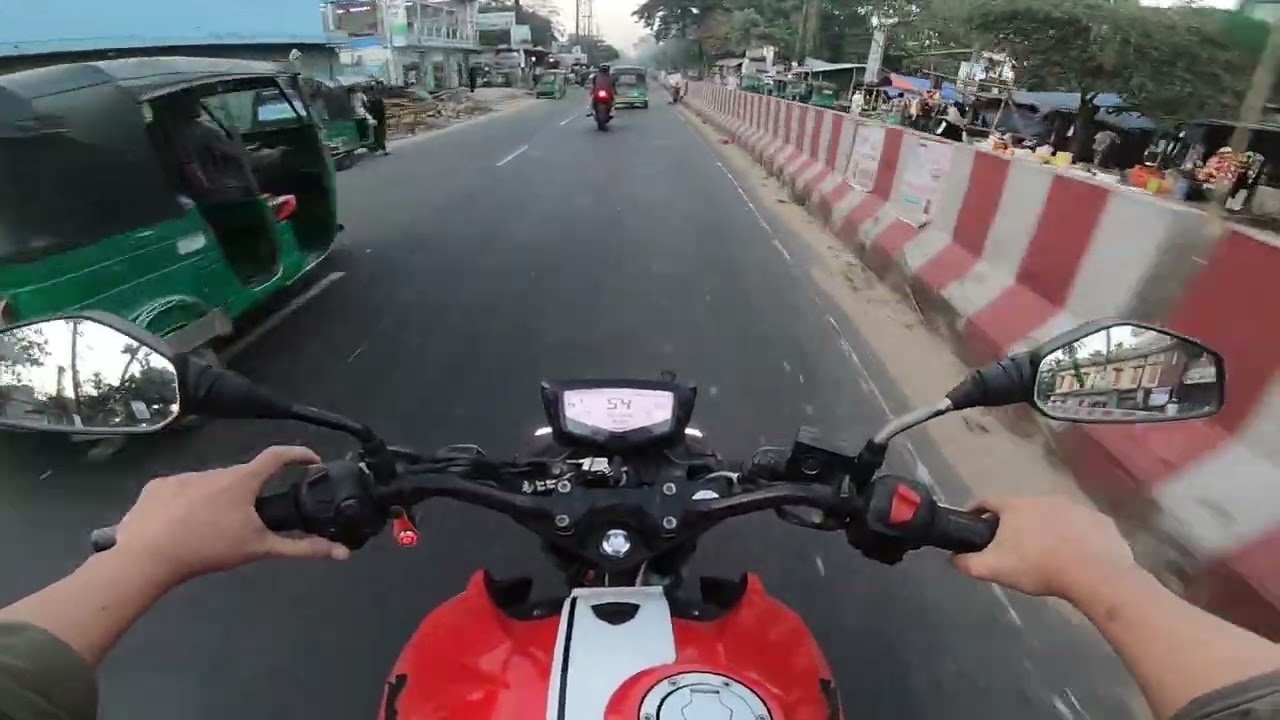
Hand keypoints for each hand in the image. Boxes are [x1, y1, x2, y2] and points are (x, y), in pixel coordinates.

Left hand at [115, 446, 349, 583]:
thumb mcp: (259, 549)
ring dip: (217, 501)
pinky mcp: (156, 487)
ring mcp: (182, 477)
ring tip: (212, 530)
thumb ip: (301, 548)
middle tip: (251, 519)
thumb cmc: (209, 549)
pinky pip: (180, 491)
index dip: (298, 454)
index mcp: (241, 480)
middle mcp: (213, 471)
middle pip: (241, 477)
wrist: (147, 556)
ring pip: (209, 485)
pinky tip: (181, 527)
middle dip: (250, 492)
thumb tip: (342, 553)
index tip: (311, 460)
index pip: (278, 456)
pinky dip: (187, 505)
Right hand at [951, 495, 1136, 598]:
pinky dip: (1074, 536)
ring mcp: (1075, 507)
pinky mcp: (1099, 520)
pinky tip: (1075, 556)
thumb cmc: (1038, 567)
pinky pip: (1080, 526)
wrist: (1094, 573)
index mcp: (1016, 506)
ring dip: (1045, 529)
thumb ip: (968, 563)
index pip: (987, 500)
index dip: (976, 510)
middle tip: (1011, 547)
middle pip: (1021, 508)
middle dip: (1014, 524)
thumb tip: (953, 558)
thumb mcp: (994, 569)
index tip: (972, 521)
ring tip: (1046, 553)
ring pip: (1052, 516)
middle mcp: (1044, 498)